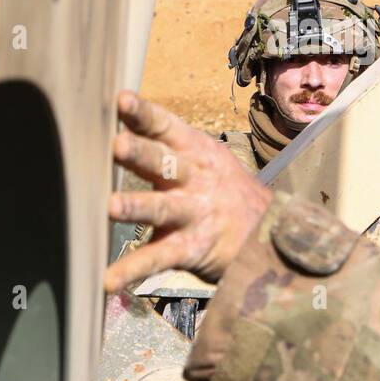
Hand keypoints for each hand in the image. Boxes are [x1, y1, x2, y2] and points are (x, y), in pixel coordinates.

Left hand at [105, 91, 273, 291]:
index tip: (121, 100)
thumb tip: (115, 129)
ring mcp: (194, 213)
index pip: (165, 126)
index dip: (143, 113)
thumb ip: (165, 146)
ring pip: (162, 207)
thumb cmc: (223, 189)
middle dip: (140, 153)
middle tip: (116, 145)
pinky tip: (108, 280)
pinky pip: (160, 258)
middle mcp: (194, 178)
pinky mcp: (193, 247)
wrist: (271, 229)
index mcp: (194, 150)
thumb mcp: (205, 158)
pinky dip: (133, 270)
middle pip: (163, 162)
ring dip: (136, 206)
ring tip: (111, 207)